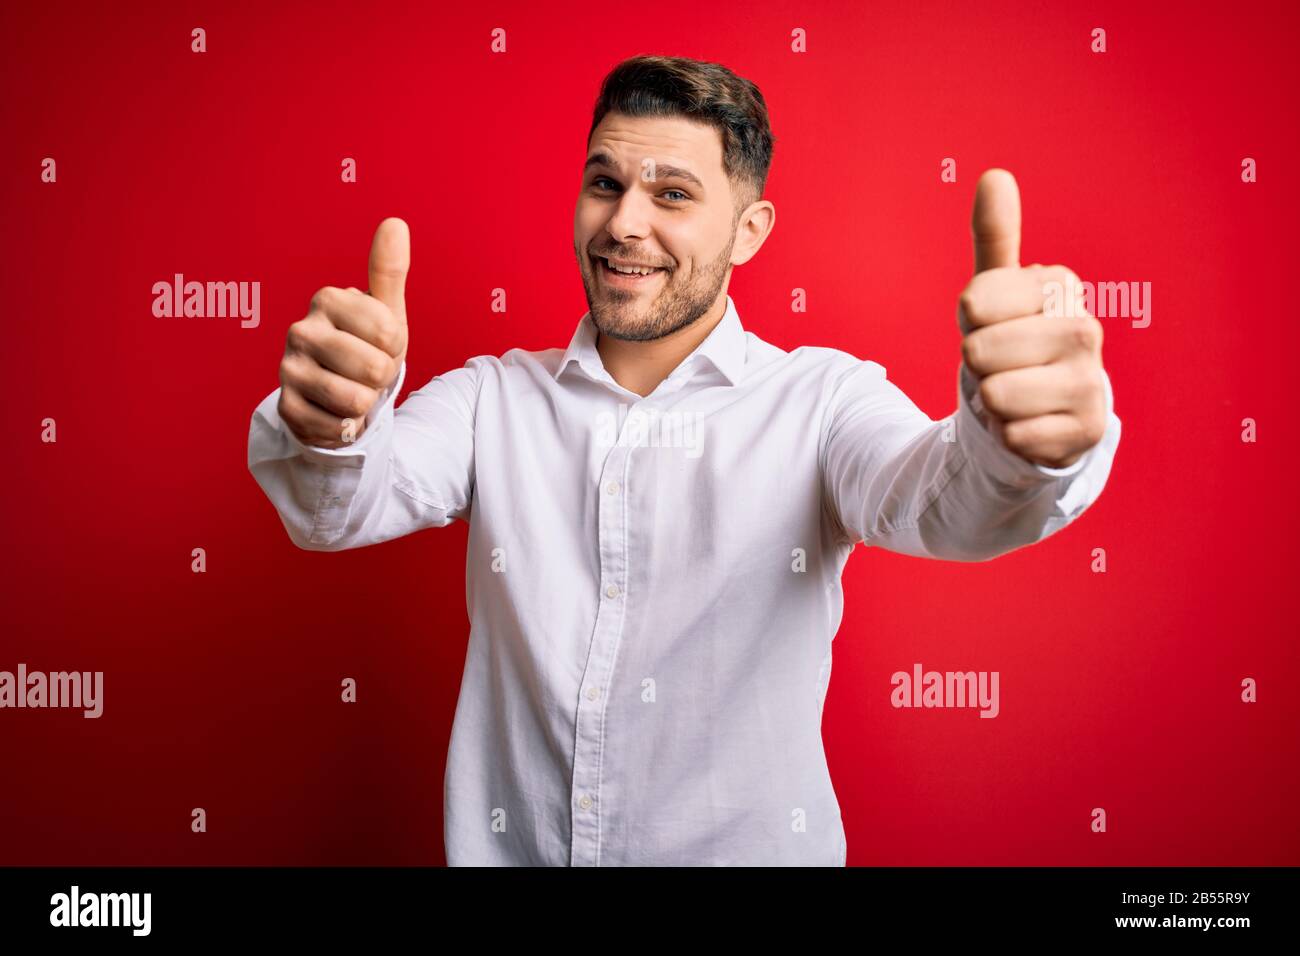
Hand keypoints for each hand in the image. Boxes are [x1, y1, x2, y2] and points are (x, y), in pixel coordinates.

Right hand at [277, 218, 409, 447]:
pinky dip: (347, 425)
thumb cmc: (367, 349)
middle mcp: (301, 330)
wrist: (341, 396)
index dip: (395, 349)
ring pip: (355, 400)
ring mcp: (289, 369)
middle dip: (382, 379)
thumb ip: (389, 271)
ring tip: (353, 390)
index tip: (380, 346)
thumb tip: (395, 223)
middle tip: (367, 373)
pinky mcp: (286, 408)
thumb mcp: (386, 313)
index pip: (391, 334)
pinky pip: (337, 426)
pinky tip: (335, 411)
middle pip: (375, 369)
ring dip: (365, 404)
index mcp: (328, 300)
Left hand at [957, 170, 1106, 469]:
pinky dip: (1009, 435)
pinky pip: (1013, 435)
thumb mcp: (993, 292)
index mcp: (1058, 286)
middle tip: (1001, 365)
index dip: (970, 321)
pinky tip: (1030, 423)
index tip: (991, 323)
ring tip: (1015, 394)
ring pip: (996, 395)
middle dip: (976, 365)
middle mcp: (1084, 328)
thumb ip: (994, 237)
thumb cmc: (1010, 341)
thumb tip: (995, 176)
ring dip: (992, 403)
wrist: (1038, 407)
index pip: (974, 301)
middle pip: (979, 351)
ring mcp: (1091, 382)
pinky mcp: (1088, 430)